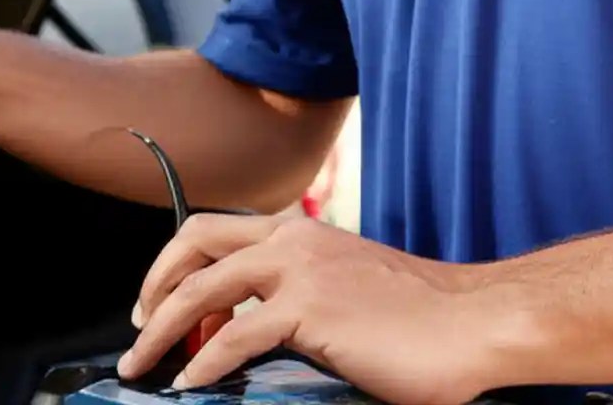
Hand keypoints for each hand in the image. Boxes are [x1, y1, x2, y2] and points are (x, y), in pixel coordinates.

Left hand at [117, 215, 499, 404]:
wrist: (474, 322)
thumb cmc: (425, 315)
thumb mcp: (352, 286)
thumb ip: (303, 295)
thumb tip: (259, 328)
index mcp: (305, 231)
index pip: (217, 229)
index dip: (177, 261)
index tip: (158, 299)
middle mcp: (296, 240)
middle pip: (195, 243)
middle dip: (153, 285)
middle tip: (138, 326)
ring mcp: (301, 272)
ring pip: (202, 290)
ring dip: (160, 328)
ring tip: (144, 363)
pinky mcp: (311, 311)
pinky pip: (233, 337)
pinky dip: (202, 362)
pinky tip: (191, 382)